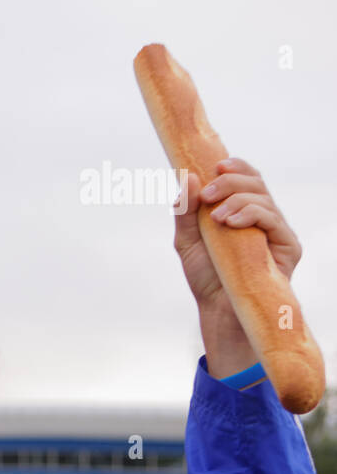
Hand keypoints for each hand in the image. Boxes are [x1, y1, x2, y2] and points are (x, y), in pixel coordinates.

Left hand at [175, 158, 300, 306]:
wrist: (218, 308)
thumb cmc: (205, 275)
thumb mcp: (186, 240)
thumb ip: (185, 211)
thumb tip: (188, 177)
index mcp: (241, 210)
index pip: (246, 178)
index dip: (235, 166)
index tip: (215, 165)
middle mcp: (262, 217)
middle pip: (255, 182)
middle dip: (230, 182)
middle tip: (208, 195)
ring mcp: (276, 231)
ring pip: (263, 198)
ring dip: (237, 200)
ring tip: (216, 217)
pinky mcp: (288, 246)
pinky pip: (273, 219)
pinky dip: (252, 214)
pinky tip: (232, 222)